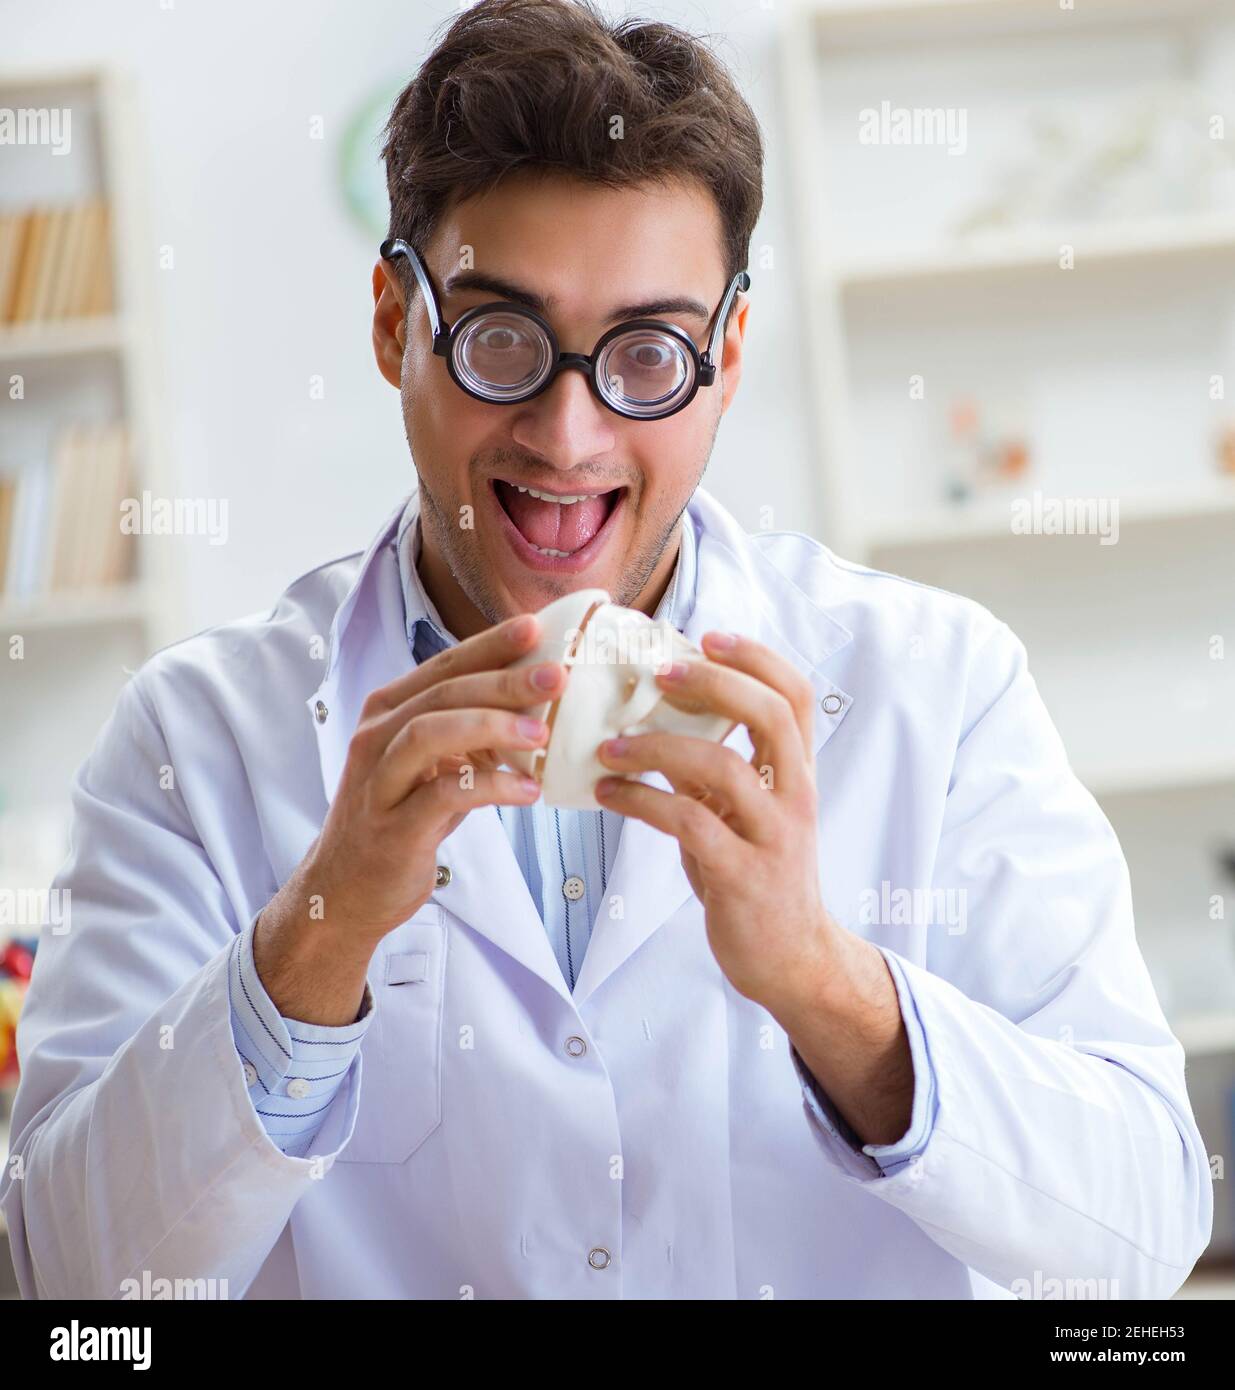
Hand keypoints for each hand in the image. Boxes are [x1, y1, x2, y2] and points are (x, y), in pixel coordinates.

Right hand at [254, 613, 565, 1023]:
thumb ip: (472, 736)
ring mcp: (379, 782)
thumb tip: (537, 705)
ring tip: (540, 733)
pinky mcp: (391, 826)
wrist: (346, 891)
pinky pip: (441, 794)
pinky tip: (528, 792)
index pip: (444, 667)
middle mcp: (377, 738)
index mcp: (389, 714)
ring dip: (490, 726)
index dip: (490, 644)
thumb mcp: (435, 768)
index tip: (537, 627)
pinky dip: (489, 788)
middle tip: (556, 675)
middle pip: (442, 693)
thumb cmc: (400, 820)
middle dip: (503, 679)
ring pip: (430, 733)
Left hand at [593, 630, 834, 1013]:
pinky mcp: (742, 875)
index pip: (794, 695)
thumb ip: (709, 767)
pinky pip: (688, 822)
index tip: (706, 638)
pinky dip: (641, 801)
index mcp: (797, 773)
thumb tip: (652, 718)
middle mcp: (794, 796)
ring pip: (722, 768)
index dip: (755, 657)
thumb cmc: (755, 874)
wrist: (790, 959)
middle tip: (657, 674)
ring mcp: (772, 836)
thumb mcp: (739, 813)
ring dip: (656, 746)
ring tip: (609, 746)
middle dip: (712, 682)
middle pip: (770, 714)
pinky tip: (609, 795)